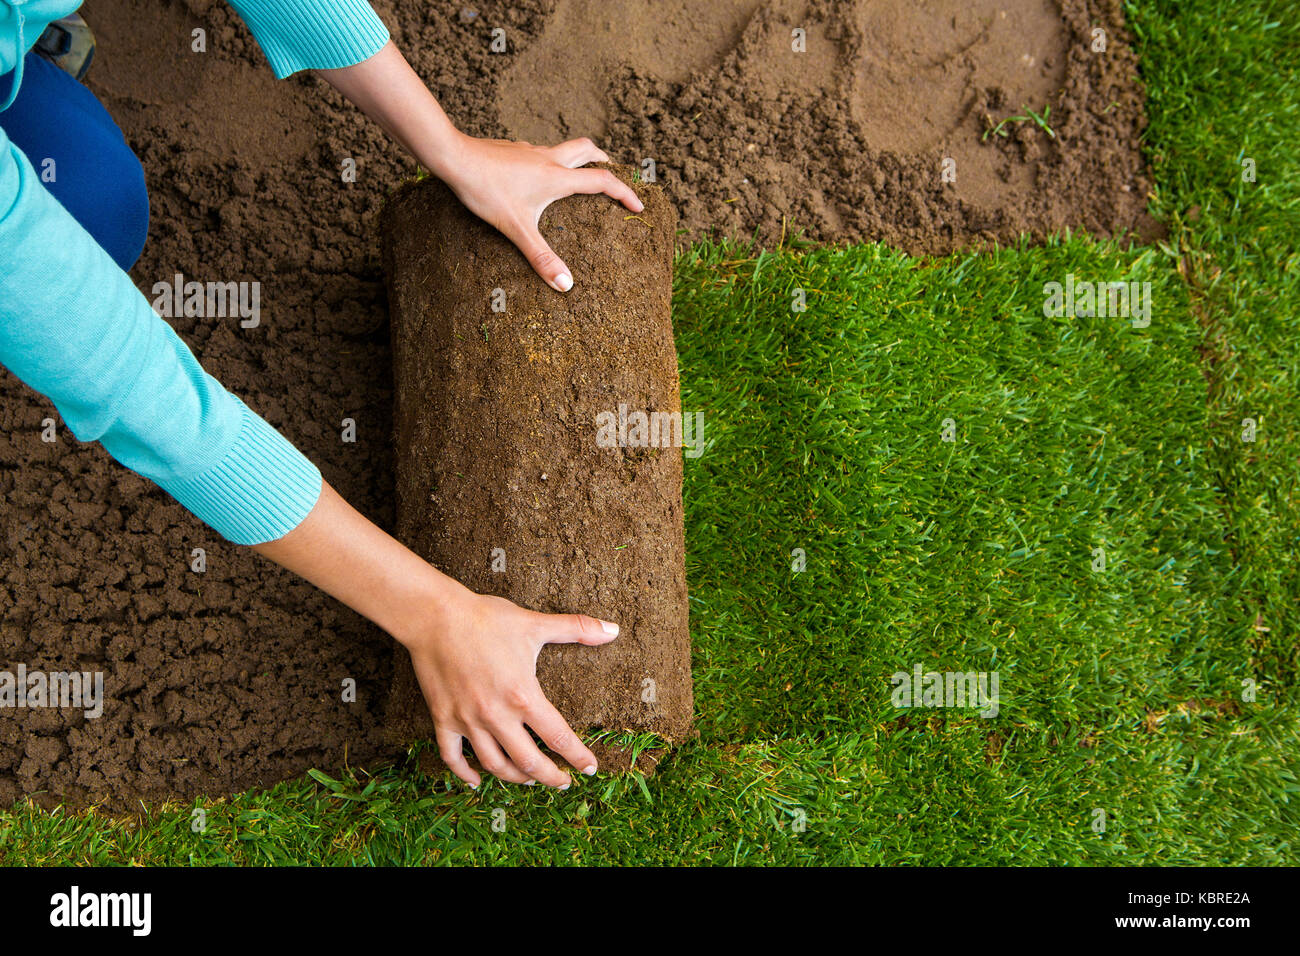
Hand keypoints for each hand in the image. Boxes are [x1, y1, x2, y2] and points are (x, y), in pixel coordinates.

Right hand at [398, 588, 619, 788]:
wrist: (436, 616)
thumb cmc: (487, 618)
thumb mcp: (535, 624)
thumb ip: (577, 628)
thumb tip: (613, 629)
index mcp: (523, 695)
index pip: (558, 737)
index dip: (578, 756)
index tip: (589, 768)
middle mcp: (497, 715)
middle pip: (529, 762)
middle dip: (550, 777)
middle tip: (562, 782)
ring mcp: (468, 720)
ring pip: (494, 764)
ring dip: (515, 778)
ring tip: (529, 780)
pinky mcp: (443, 719)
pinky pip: (453, 756)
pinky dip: (465, 774)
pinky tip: (477, 781)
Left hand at [440, 133, 643, 291]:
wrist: (454, 158)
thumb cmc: (486, 190)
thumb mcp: (517, 229)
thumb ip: (541, 257)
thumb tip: (565, 285)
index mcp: (557, 178)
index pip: (603, 182)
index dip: (625, 193)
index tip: (639, 206)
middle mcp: (548, 159)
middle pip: (588, 150)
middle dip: (605, 160)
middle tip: (614, 172)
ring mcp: (530, 152)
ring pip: (564, 148)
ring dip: (578, 158)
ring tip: (578, 175)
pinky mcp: (513, 151)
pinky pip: (540, 153)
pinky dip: (550, 162)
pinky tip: (536, 177)